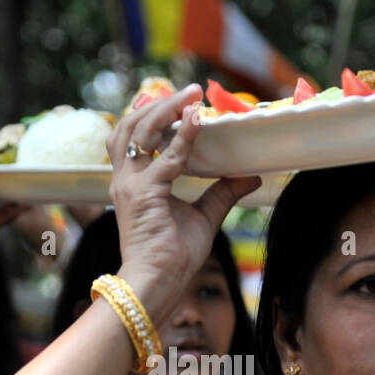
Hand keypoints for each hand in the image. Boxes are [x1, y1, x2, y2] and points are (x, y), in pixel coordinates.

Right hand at [106, 83, 259, 312]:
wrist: (157, 284)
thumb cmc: (173, 257)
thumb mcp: (205, 216)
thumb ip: (223, 192)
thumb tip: (249, 175)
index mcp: (132, 183)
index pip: (133, 137)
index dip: (153, 115)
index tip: (182, 101)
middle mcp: (124, 180)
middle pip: (129, 126)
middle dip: (157, 104)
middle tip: (189, 90)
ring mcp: (129, 186)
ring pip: (138, 132)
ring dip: (165, 110)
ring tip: (190, 97)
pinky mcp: (143, 195)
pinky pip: (166, 159)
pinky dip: (183, 138)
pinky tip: (200, 122)